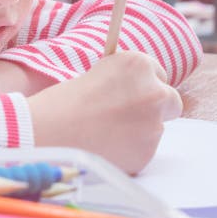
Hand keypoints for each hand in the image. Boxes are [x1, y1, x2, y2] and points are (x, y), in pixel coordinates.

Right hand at [28, 51, 182, 173]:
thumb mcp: (95, 75)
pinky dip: (129, 150)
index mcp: (138, 64)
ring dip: (138, 130)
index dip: (140, 83)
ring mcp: (154, 124)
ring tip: (103, 132)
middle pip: (170, 100)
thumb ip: (122, 81)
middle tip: (127, 114)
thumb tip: (134, 90)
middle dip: (154, 107)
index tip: (128, 91)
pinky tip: (103, 147)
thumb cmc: (61, 101)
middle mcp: (154, 92)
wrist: (47, 131)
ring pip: (155, 127)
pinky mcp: (147, 153)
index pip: (157, 72)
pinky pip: (143, 150)